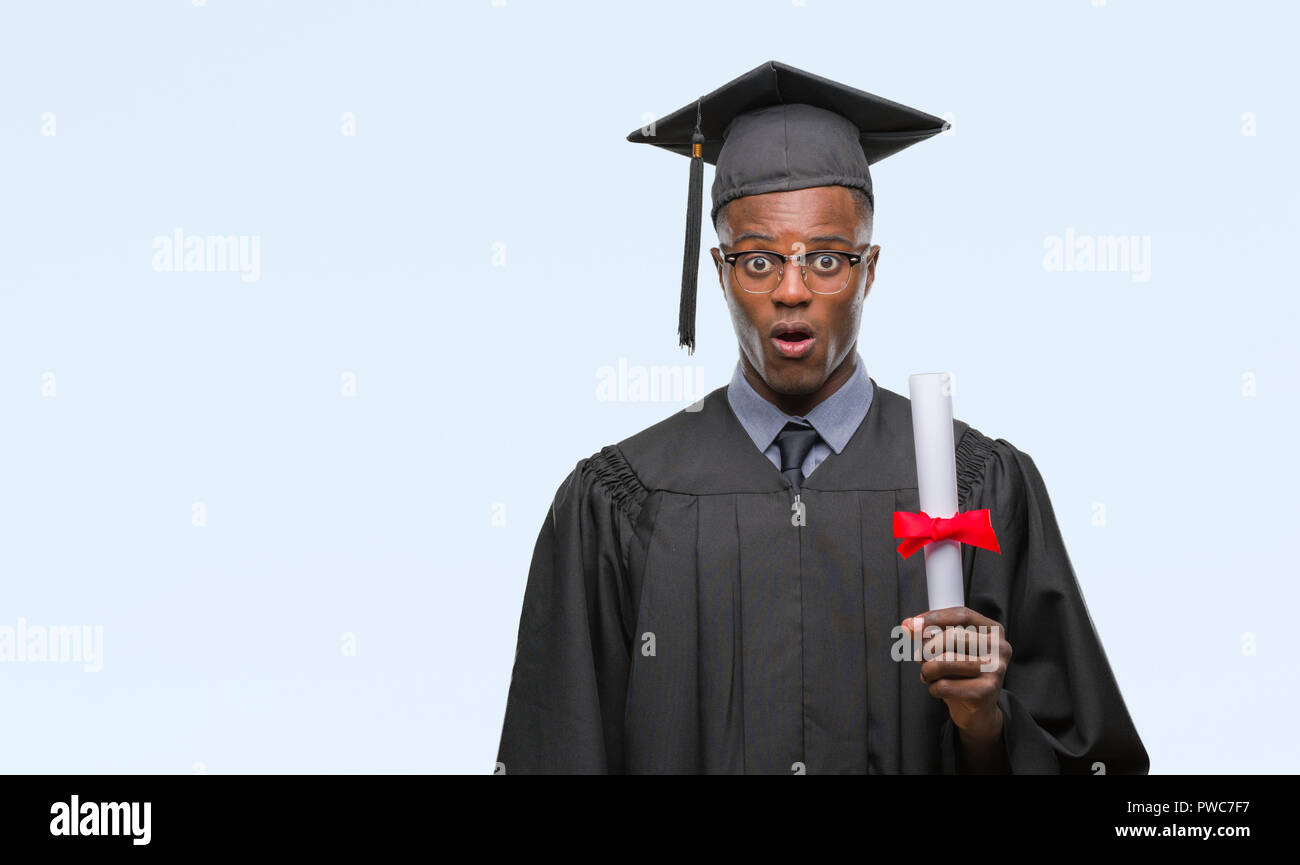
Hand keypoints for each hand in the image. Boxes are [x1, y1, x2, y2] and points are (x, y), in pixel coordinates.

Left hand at [901, 607, 1009, 748]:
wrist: (978, 710)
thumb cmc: (962, 674)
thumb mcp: (949, 649)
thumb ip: (929, 634)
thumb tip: (909, 625)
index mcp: (993, 630)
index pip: (962, 615)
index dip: (934, 618)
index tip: (912, 625)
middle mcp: (1000, 647)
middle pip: (952, 636)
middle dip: (927, 648)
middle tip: (918, 657)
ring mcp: (996, 669)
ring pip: (944, 661)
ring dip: (927, 670)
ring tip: (927, 674)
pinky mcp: (986, 691)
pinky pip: (944, 685)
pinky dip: (932, 688)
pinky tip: (938, 689)